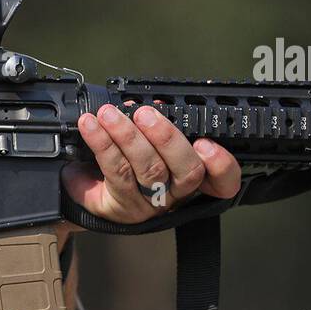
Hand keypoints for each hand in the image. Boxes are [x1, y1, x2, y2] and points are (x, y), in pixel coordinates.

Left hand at [62, 104, 240, 223]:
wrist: (87, 189)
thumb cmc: (124, 160)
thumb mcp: (144, 139)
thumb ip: (154, 122)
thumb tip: (153, 102)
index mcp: (190, 174)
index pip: (223, 181)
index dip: (221, 165)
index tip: (205, 143)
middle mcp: (176, 193)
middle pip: (187, 171)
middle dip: (166, 138)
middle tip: (143, 114)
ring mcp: (150, 203)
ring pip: (149, 170)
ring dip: (128, 136)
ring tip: (108, 115)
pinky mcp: (122, 207)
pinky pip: (116, 172)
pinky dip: (102, 144)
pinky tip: (91, 126)